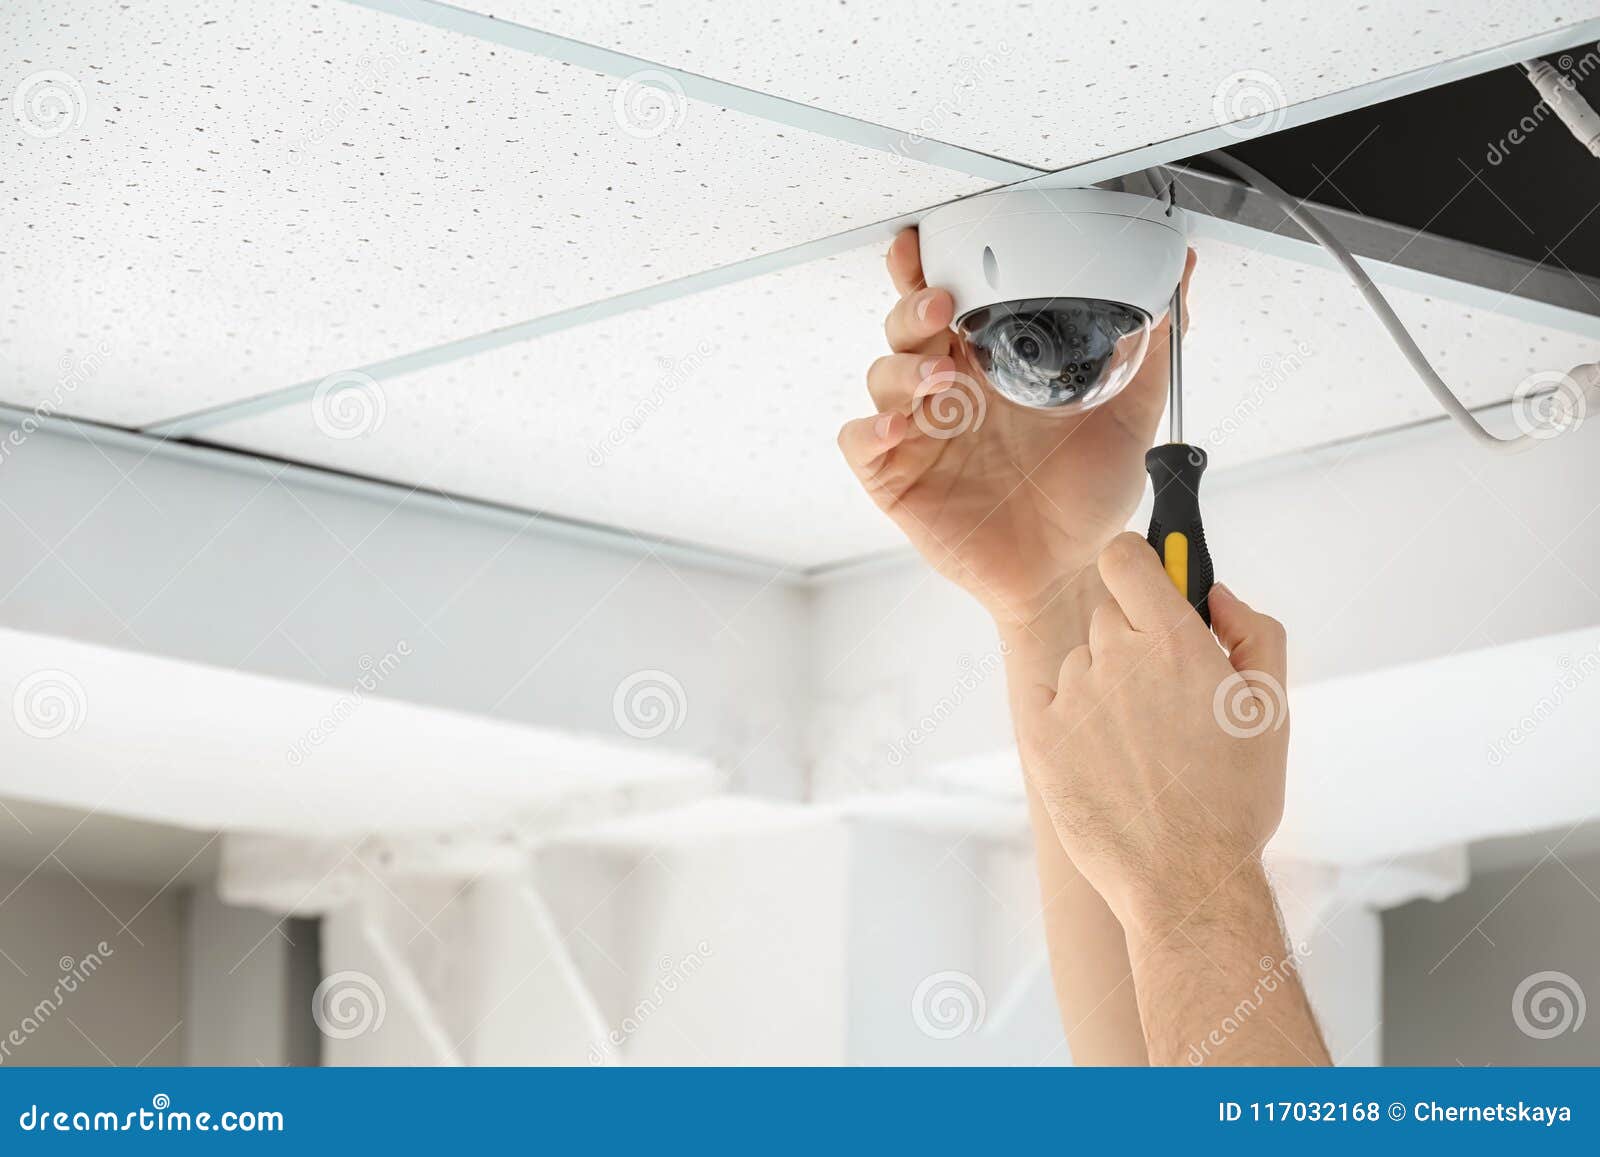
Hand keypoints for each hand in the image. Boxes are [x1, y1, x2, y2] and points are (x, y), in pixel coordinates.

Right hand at [838, 228, 1195, 629]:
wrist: (1073, 572)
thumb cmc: (1088, 499)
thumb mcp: (1129, 417)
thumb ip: (1148, 351)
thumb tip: (1177, 283)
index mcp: (992, 365)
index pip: (950, 299)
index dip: (931, 264)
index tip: (931, 238)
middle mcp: (950, 391)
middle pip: (905, 326)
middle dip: (913, 305)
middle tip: (944, 305)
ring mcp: (921, 432)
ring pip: (882, 375)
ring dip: (902, 367)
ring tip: (939, 378)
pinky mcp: (898, 476)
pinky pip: (861, 442)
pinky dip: (870, 427)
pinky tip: (898, 427)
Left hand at [1015, 533, 1289, 934]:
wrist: (1184, 881)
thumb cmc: (1235, 798)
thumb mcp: (1272, 707)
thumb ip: (1252, 630)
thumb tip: (1214, 591)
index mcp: (1174, 641)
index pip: (1125, 557)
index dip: (1135, 564)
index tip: (1144, 582)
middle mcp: (1116, 658)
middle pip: (1109, 618)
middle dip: (1133, 644)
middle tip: (1165, 702)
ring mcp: (1072, 697)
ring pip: (1082, 665)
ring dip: (1104, 689)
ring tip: (1140, 750)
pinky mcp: (1039, 736)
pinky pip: (1050, 700)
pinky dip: (1071, 719)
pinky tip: (1104, 760)